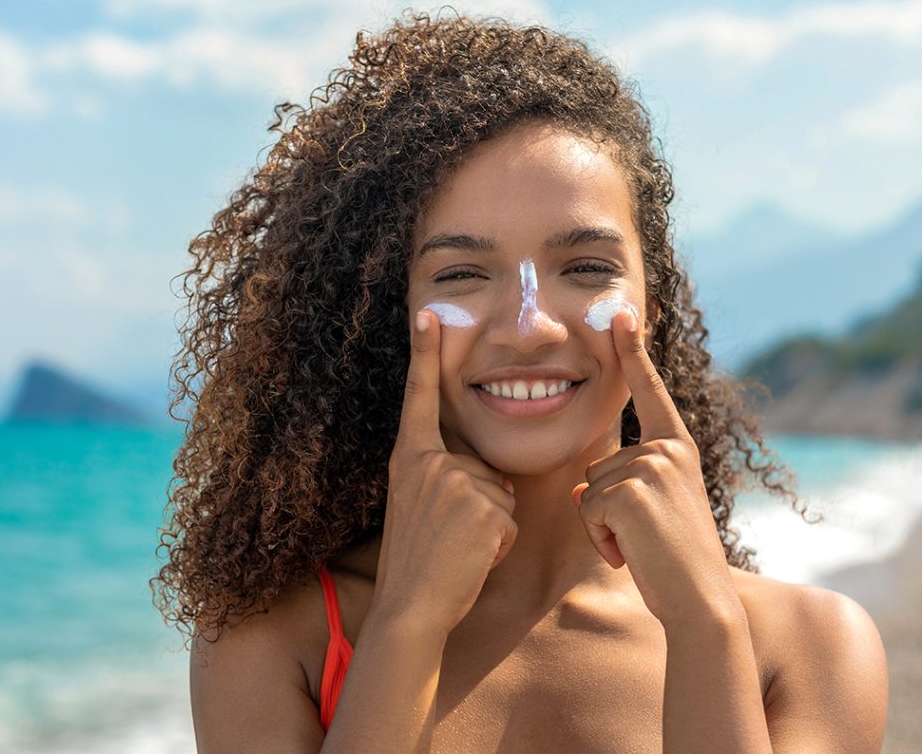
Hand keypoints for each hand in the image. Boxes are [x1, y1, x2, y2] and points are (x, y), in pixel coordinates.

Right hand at [373, 310, 518, 635]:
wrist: (411, 608)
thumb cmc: (419, 563)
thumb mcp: (418, 506)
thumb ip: (444, 478)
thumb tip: (488, 478)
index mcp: (410, 457)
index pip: (419, 397)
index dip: (424, 354)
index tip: (427, 313)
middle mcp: (430, 462)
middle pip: (485, 467)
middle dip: (483, 504)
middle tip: (449, 537)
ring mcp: (456, 483)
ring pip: (501, 494)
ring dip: (492, 526)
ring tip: (459, 548)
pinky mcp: (483, 507)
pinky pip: (510, 519)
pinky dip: (500, 544)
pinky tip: (472, 557)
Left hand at [571, 312, 737, 626]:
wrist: (700, 600)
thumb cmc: (676, 562)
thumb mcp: (655, 512)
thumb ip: (625, 488)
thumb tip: (583, 492)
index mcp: (676, 448)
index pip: (649, 392)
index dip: (633, 352)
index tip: (622, 312)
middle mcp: (666, 450)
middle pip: (599, 466)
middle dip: (607, 509)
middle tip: (646, 538)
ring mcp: (649, 467)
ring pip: (590, 490)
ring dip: (604, 527)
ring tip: (642, 546)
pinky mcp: (630, 491)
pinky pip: (588, 510)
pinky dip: (602, 540)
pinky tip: (632, 554)